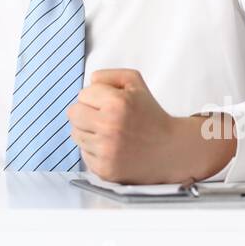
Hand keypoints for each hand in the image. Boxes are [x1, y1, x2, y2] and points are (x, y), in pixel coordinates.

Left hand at [67, 69, 236, 184]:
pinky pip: (83, 153)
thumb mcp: (135, 82)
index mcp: (116, 103)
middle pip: (73, 114)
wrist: (170, 150)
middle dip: (86, 112)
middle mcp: (109, 127)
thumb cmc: (151, 114)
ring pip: (75, 134)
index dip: (95, 97)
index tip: (108, 103)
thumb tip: (87, 83)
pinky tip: (111, 148)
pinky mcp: (104, 170)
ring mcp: (106, 151)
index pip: (82, 94)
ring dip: (88, 132)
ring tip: (110, 133)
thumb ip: (107, 76)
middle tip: (103, 117)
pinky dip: (93, 150)